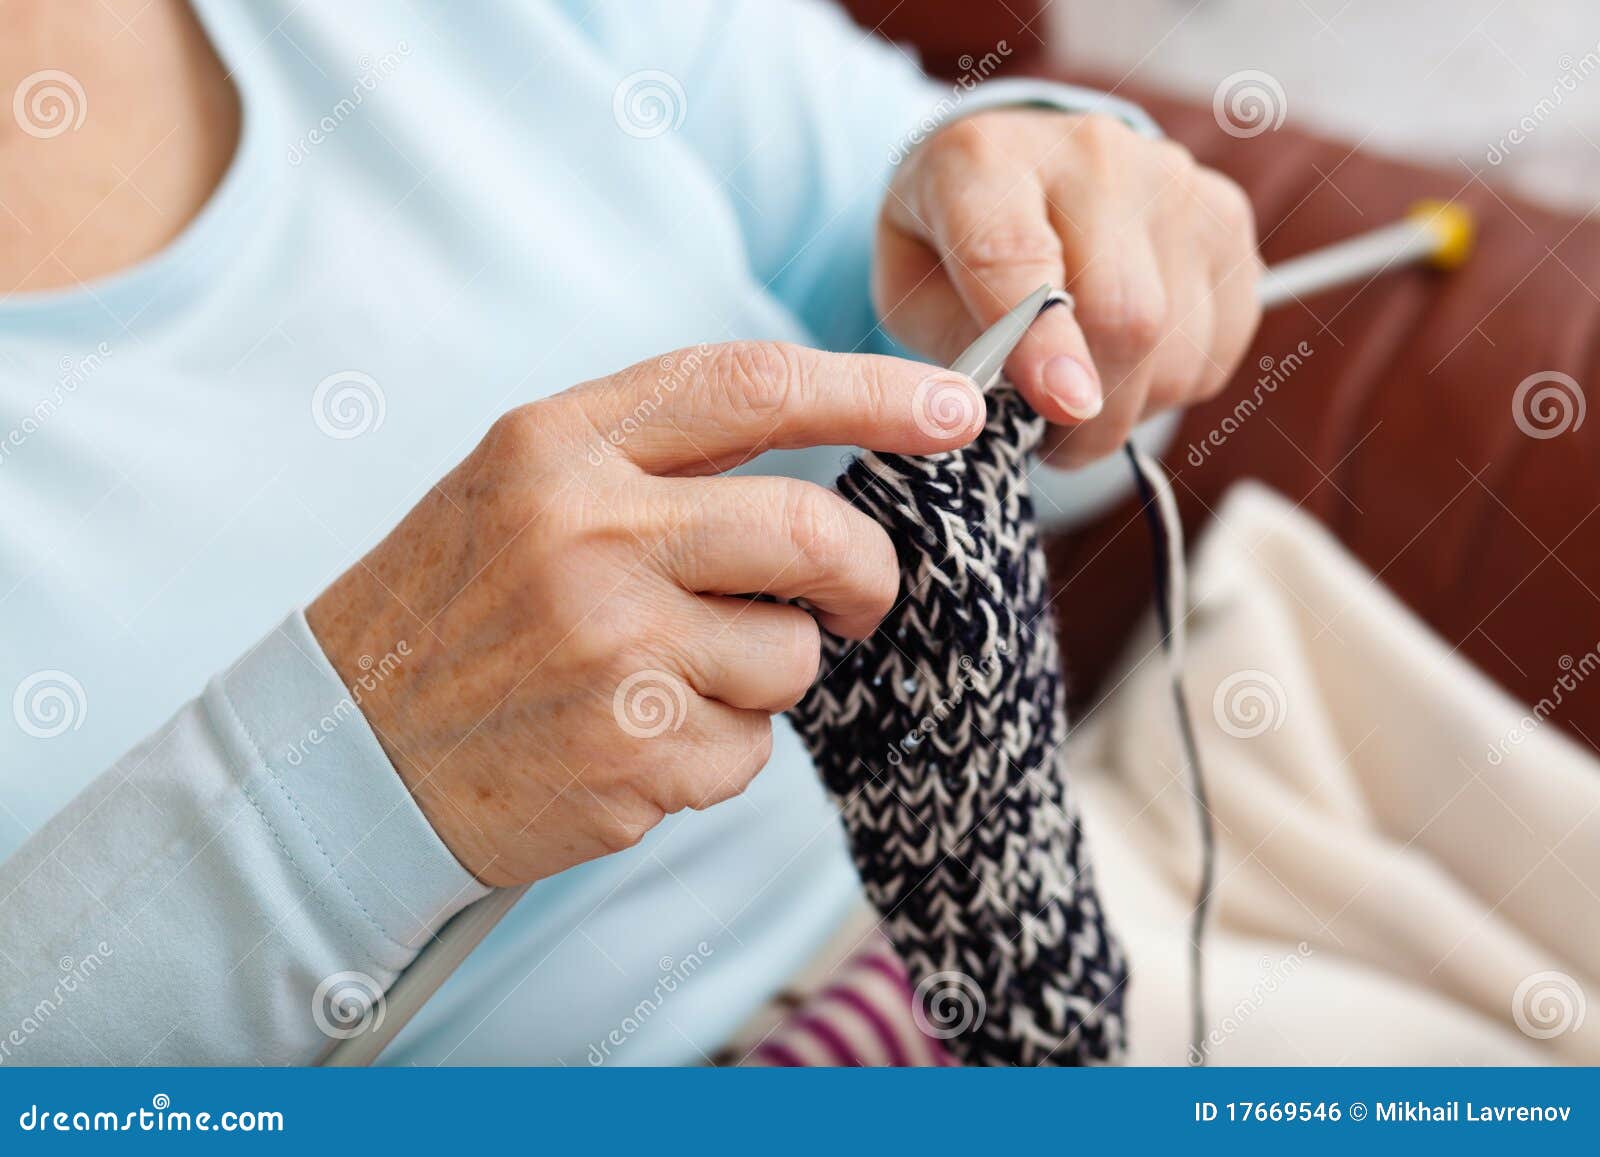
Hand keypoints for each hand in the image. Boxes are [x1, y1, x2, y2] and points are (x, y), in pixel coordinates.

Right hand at [305, 343, 983, 887]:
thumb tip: (826, 469)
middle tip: (858, 598)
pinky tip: (633, 742)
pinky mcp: (629, 757)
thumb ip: (654, 460)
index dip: (873, 391)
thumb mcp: (519, 487)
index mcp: (559, 448)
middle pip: (812, 534)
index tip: (955, 407)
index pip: (751, 386)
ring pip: (792, 657)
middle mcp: (588, 537)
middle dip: (865, 575)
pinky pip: (749, 749)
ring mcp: (610, 652)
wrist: (344, 755)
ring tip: (667, 681)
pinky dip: (718, 750)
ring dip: (765, 676)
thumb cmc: (451, 611)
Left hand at [876, 109, 1262, 466]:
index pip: (1018, 255)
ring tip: (1080, 391)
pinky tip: (1125, 361)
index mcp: (981, 160)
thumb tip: (1024, 400)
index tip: (1062, 406)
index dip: (1042, 340)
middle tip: (1053, 442)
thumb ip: (955, 343)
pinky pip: (1215, 347)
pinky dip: (1169, 387)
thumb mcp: (911, 292)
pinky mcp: (1224, 219)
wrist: (1020, 174)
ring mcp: (1171, 180)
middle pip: (1122, 314)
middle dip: (1091, 414)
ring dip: (1128, 406)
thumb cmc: (949, 243)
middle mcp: (1089, 154)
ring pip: (1176, 345)